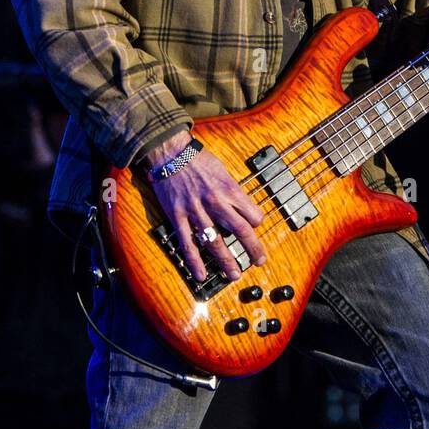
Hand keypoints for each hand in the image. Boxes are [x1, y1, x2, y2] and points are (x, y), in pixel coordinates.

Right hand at [141, 132, 266, 282]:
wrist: (170, 153)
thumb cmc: (198, 159)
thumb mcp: (223, 170)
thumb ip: (232, 190)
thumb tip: (241, 205)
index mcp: (230, 189)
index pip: (253, 214)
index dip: (257, 223)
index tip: (256, 227)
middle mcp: (216, 202)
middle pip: (240, 230)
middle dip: (253, 249)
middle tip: (259, 260)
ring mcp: (196, 211)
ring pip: (215, 242)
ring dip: (226, 261)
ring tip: (234, 274)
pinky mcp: (178, 216)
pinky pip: (187, 243)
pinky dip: (195, 261)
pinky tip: (201, 274)